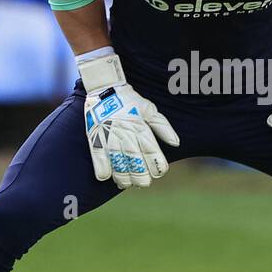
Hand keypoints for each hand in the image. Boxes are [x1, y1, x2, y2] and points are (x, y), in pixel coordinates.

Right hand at [79, 52, 179, 188]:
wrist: (104, 88)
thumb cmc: (130, 101)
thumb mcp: (150, 109)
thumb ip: (163, 127)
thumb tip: (176, 143)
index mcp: (141, 128)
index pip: (152, 152)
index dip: (157, 166)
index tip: (159, 172)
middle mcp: (126, 134)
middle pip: (136, 162)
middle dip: (141, 177)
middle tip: (144, 183)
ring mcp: (110, 137)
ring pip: (118, 163)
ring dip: (123, 177)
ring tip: (126, 183)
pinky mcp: (96, 138)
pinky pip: (98, 158)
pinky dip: (102, 170)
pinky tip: (106, 177)